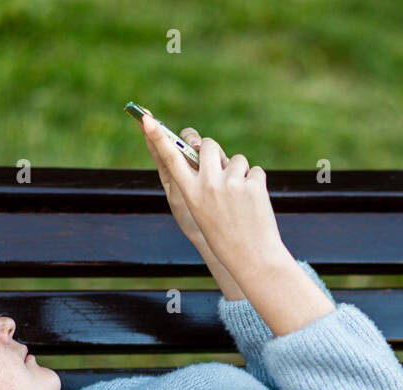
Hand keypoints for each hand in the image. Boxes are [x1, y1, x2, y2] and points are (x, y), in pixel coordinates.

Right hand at [139, 110, 286, 278]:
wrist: (253, 259)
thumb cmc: (225, 237)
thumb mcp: (202, 212)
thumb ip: (201, 183)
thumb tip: (208, 155)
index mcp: (190, 194)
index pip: (169, 159)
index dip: (158, 138)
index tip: (146, 118)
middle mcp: (208, 185)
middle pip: (208, 145)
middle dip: (214, 151)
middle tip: (220, 167)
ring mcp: (231, 183)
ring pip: (236, 159)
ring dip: (239, 172)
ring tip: (240, 199)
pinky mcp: (253, 184)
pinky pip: (255, 171)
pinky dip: (256, 183)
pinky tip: (255, 203)